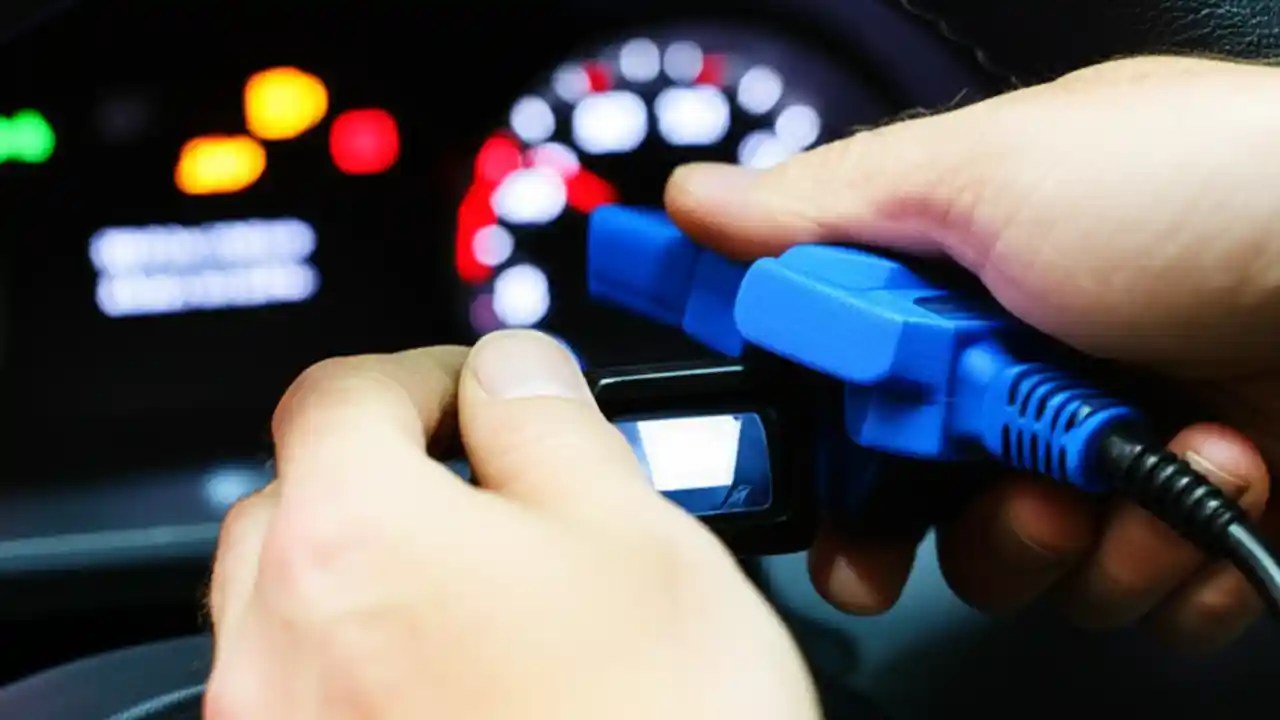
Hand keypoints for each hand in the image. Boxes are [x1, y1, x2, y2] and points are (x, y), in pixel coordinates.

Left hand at [204, 331, 818, 718]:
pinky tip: (461, 684)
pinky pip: (305, 695)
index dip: (424, 373)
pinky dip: (364, 662)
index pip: (340, 394)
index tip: (483, 392)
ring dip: (368, 571)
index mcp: (349, 539)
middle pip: (295, 500)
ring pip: (288, 607)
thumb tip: (514, 368)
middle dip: (385, 472)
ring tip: (483, 596)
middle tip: (488, 490)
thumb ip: (549, 422)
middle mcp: (278, 643)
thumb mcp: (633, 531)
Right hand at [664, 55, 1279, 650]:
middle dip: (940, 516)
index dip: (814, 429)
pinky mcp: (1201, 507)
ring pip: (1020, 559)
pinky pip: (1136, 592)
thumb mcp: (997, 171)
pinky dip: (1174, 557)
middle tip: (983, 488)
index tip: (807, 475)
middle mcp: (1031, 357)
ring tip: (1147, 464)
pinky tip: (1226, 477)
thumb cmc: (1219, 186)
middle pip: (915, 490)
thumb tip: (699, 198)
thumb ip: (829, 206)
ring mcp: (1115, 437)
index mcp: (965, 271)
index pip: (841, 368)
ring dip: (1073, 535)